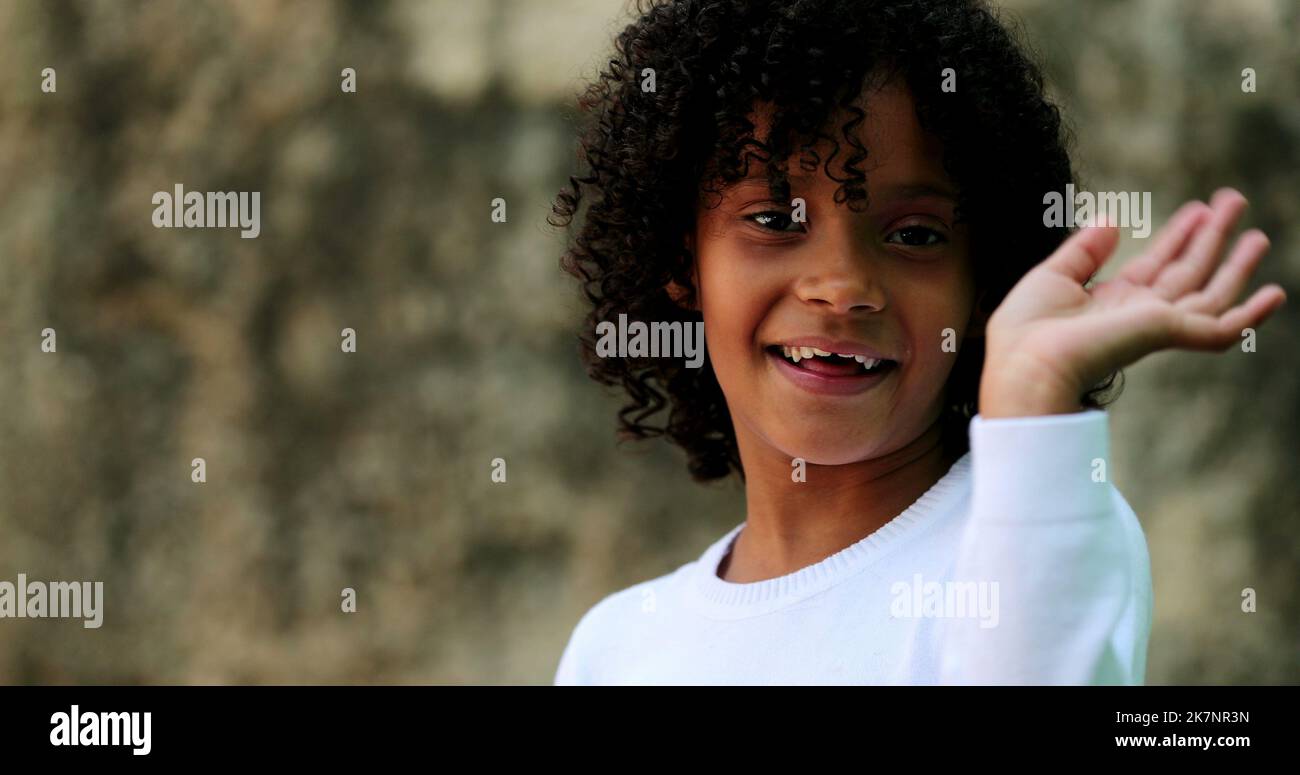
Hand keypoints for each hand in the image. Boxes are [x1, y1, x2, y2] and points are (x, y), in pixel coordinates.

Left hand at [980, 188, 1286, 417]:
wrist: (1025, 364)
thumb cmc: (1024, 331)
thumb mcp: (1051, 276)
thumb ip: (1084, 250)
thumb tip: (1112, 220)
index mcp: (1110, 304)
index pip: (1154, 265)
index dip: (1177, 236)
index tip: (1198, 209)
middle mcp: (1137, 316)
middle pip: (1186, 272)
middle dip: (1211, 237)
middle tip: (1234, 200)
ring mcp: (1155, 326)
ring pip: (1210, 294)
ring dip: (1236, 263)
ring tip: (1259, 234)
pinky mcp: (1168, 334)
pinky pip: (1221, 329)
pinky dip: (1251, 315)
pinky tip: (1274, 293)